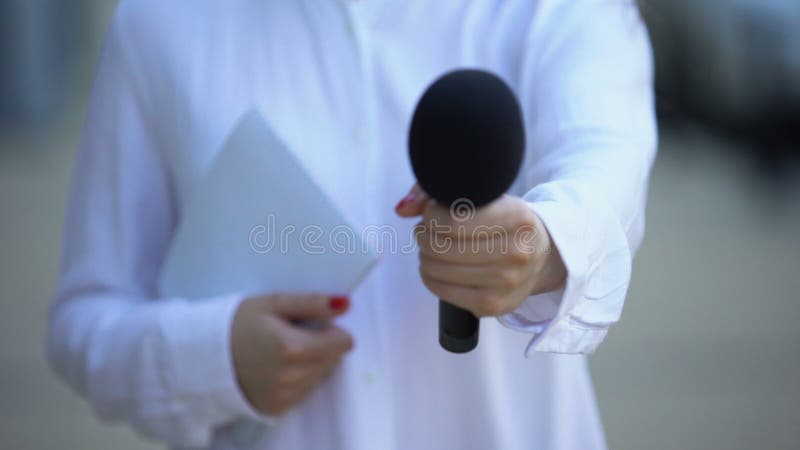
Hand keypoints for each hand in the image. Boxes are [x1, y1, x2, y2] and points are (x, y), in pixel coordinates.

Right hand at [231, 293, 352, 414]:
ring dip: (311, 362)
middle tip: (291, 335)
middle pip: (334, 359)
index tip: (309, 324)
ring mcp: (285, 395)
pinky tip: (276, 367)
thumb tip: (346, 303)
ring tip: (281, 351)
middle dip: (321, 345)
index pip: (344, 342)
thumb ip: (312, 302)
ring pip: (321, 375)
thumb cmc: (238, 323)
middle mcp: (292, 377)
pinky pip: (305, 390)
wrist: (205, 355)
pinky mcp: (278, 407)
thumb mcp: (274, 302)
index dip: (330, 329)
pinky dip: (298, 378)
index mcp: (294, 348)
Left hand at [395, 184, 566, 316]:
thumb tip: (402, 208)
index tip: (431, 212)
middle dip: (424, 234)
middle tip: (426, 230)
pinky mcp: (493, 306)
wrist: (542, 255)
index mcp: (518, 219)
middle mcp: (517, 253)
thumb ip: (439, 192)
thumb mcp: (486, 196)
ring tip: (432, 246)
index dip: (431, 215)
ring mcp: (506, 284)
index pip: (454, 219)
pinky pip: (440, 290)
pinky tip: (437, 266)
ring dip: (425, 254)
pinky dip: (429, 276)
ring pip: (437, 268)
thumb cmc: (504, 221)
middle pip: (442, 245)